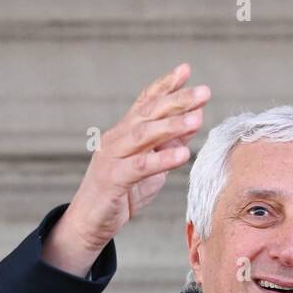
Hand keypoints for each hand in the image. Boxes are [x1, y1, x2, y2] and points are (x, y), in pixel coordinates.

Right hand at [42, 63, 210, 273]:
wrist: (89, 222)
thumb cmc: (121, 194)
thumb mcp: (150, 167)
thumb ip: (167, 144)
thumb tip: (192, 122)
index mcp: (125, 132)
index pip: (146, 102)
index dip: (165, 85)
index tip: (186, 70)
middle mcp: (117, 138)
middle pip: (149, 113)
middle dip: (178, 100)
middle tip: (204, 92)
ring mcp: (112, 157)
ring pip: (144, 135)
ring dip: (173, 126)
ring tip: (198, 119)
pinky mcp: (113, 179)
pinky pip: (140, 166)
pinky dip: (162, 159)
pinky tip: (183, 154)